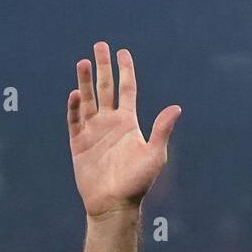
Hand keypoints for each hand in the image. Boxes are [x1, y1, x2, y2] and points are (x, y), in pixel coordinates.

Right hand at [67, 42, 181, 219]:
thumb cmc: (137, 184)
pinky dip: (74, 107)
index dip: (125, 71)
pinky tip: (76, 94)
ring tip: (84, 62)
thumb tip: (177, 108)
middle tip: (100, 45)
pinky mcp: (79, 144)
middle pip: (105, 89)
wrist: (114, 205)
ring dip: (86, 81)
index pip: (127, 90)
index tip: (123, 52)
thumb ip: (162, 130)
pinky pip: (74, 120)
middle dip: (103, 68)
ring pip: (88, 100)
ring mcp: (93, 132)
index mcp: (128, 124)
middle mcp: (110, 124)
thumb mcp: (154, 155)